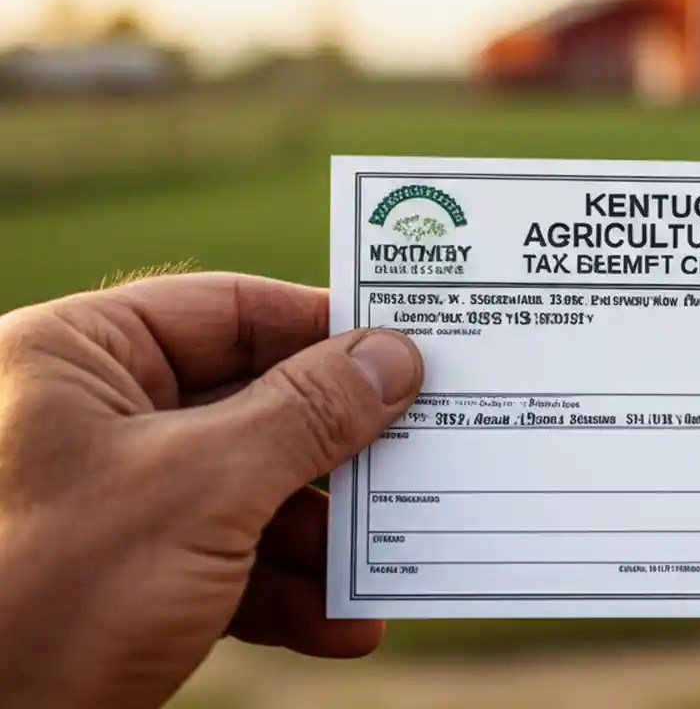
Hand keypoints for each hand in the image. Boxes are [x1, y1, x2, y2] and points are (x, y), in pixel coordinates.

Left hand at [0, 274, 422, 707]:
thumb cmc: (44, 593)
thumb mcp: (200, 488)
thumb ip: (306, 414)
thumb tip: (394, 356)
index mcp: (78, 359)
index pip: (228, 311)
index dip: (324, 328)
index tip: (408, 351)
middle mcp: (93, 420)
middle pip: (253, 406)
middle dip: (335, 453)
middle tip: (418, 458)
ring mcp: (112, 503)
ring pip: (251, 492)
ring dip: (322, 539)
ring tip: (382, 562)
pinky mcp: (128, 577)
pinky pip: (229, 563)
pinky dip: (288, 594)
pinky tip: (342, 625)